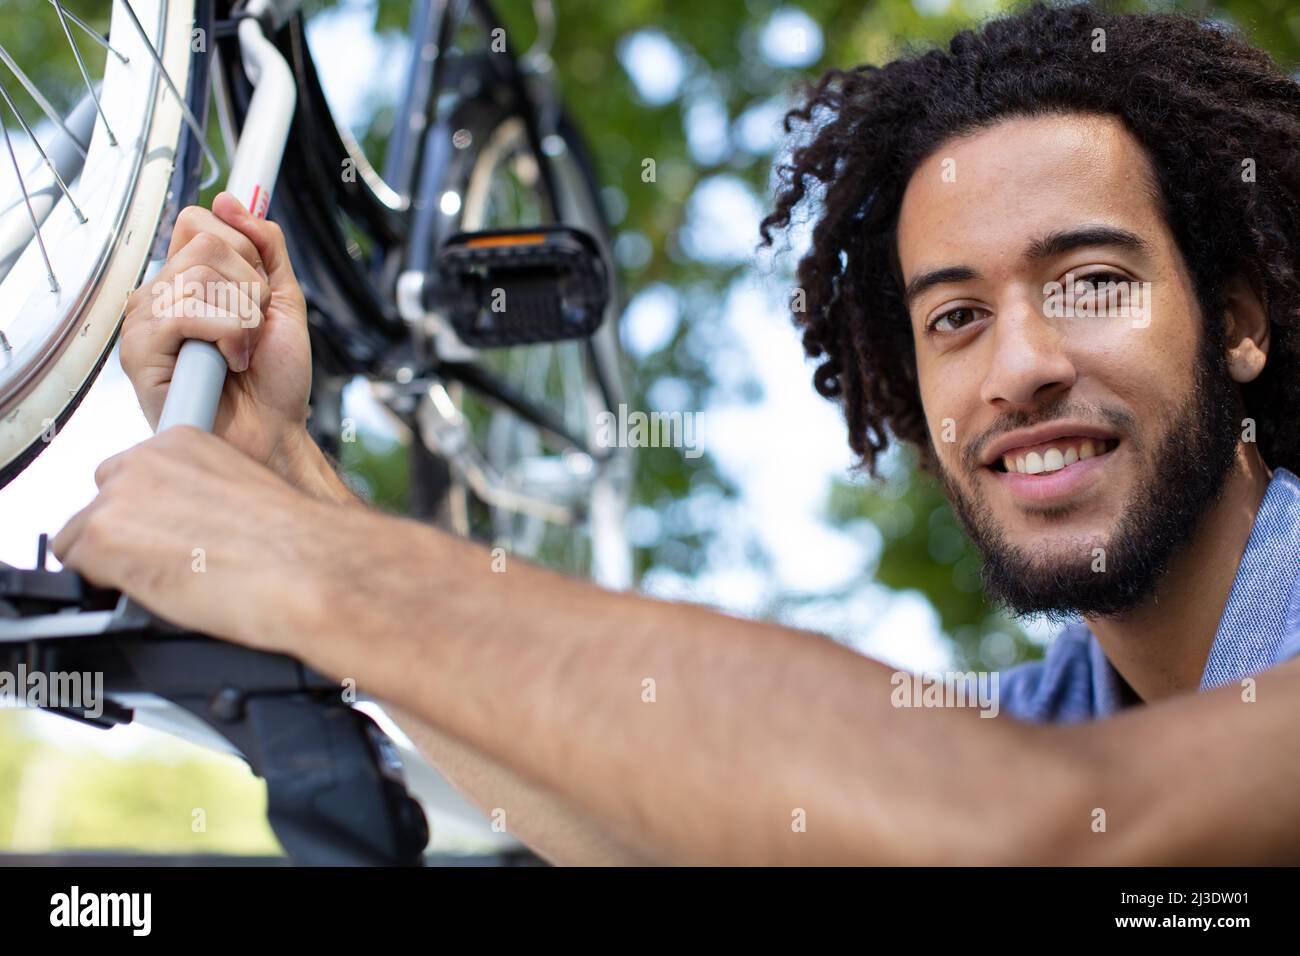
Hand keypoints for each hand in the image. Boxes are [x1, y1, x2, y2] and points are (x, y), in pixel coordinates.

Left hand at [51, 427, 334, 651]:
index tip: (177, 534)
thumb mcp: (245, 494)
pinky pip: (74, 566)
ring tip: (171, 580)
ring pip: (84, 534)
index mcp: (183, 442)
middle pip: (103, 500)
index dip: (152, 514)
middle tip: (173, 562)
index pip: (135, 474)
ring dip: (116, 561)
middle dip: (127, 533)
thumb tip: (187, 524)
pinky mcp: (101, 535)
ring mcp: (119, 495)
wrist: (311, 570)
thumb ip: (201, 495)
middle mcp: (145, 459)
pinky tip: (154, 590)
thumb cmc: (296, 545)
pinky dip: (105, 585)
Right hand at [120, 193, 314, 483]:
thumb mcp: (282, 300)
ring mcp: (145, 321)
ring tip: (241, 352)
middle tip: (252, 330)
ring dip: (244, 317)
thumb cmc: (274, 378)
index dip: (243, 250)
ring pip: (200, 274)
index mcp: (187, 279)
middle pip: (205, 242)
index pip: (199, 220)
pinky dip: (227, 335)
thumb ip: (266, 247)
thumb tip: (232, 198)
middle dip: (251, 287)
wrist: (274, 432)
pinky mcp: (139, 350)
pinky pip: (186, 311)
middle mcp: (159, 294)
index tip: (258, 291)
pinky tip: (228, 363)